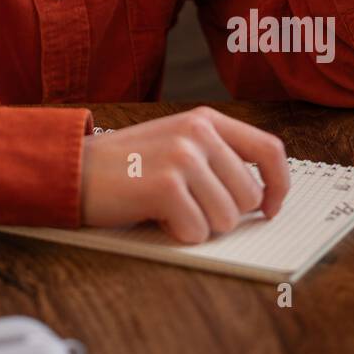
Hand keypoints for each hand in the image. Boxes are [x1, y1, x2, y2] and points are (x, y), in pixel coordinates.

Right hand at [80, 106, 290, 239]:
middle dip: (223, 214)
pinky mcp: (166, 186)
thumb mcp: (176, 143)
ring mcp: (182, 158)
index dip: (279, 186)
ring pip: (226, 219)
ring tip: (167, 207)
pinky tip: (154, 214)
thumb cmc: (127, 165)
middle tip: (187, 205)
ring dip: (199, 225)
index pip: (269, 150)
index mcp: (206, 120)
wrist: (74, 168)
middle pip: (249, 197)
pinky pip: (196, 231)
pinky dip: (177, 234)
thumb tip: (264, 197)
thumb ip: (217, 156)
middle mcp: (198, 133)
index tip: (270, 209)